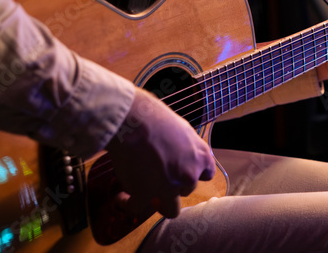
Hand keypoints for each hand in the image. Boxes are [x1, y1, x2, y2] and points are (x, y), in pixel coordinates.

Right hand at [104, 88, 215, 218]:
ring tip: (145, 195)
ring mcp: (169, 188)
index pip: (206, 174)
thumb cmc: (155, 117)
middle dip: (175, 185)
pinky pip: (137, 208)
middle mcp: (189, 174)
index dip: (192, 174)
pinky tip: (121, 198)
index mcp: (201, 157)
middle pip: (188, 190)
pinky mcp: (145, 195)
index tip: (181, 172)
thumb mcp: (182, 129)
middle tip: (159, 179)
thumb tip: (177, 153)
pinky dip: (128, 204)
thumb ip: (186, 148)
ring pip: (171, 210)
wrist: (134, 121)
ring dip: (160, 202)